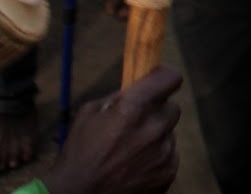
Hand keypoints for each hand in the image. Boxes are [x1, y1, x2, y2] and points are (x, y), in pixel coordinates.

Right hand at [41, 67, 183, 193]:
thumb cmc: (78, 154)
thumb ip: (118, 97)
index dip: (164, 78)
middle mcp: (155, 127)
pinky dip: (156, 158)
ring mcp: (164, 151)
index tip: (159, 81)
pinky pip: (169, 155)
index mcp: (135, 108)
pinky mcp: (168, 171)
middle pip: (172, 108)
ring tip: (130, 151)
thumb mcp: (89, 114)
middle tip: (136, 125)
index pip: (171, 78)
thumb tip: (138, 88)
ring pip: (169, 134)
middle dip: (156, 113)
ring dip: (155, 137)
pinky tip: (135, 166)